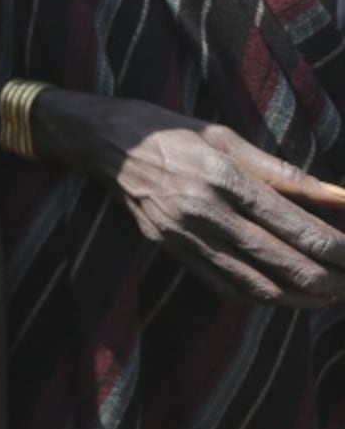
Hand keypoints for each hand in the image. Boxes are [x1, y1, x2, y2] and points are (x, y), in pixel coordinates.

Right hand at [47, 91, 344, 307]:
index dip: (332, 246)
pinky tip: (283, 293)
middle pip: (281, 261)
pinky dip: (261, 296)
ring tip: (326, 294)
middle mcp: (204, 211)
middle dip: (325, 277)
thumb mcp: (226, 136)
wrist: (107, 144)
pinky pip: (225, 286)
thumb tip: (334, 194)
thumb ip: (281, 170)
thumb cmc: (172, 132)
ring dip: (299, 296)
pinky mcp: (172, 250)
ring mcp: (185, 236)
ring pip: (256, 284)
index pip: (292, 224)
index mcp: (222, 176)